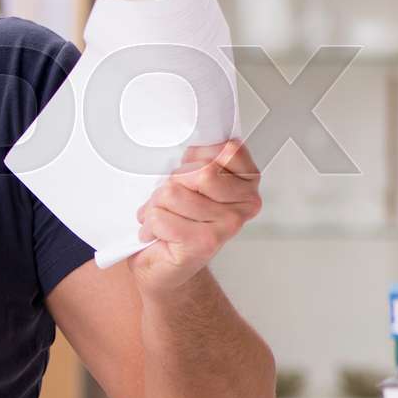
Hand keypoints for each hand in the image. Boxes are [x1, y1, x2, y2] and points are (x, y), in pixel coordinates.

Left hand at [128, 140, 260, 296]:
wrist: (165, 267)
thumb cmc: (176, 219)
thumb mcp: (188, 178)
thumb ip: (197, 156)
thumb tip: (186, 131)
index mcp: (248, 180)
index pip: (225, 148)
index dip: (194, 157)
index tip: (188, 175)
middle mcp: (247, 203)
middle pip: (199, 170)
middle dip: (172, 183)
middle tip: (170, 202)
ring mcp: (228, 224)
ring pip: (173, 192)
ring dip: (157, 206)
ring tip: (164, 219)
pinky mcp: (205, 243)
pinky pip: (160, 216)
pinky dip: (149, 225)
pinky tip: (159, 235)